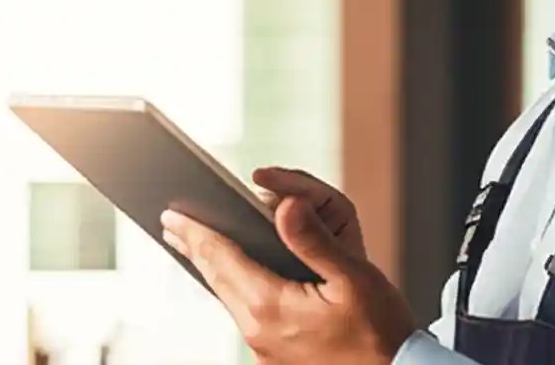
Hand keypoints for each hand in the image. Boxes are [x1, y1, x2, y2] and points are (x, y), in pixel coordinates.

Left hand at [161, 185, 413, 364]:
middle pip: (217, 279)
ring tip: (198, 247)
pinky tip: (236, 280)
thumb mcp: (354, 277)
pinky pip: (245, 315)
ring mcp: (264, 348)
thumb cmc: (381, 333)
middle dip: (195, 248)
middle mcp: (259, 330)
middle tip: (174, 225)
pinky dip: (233, 290)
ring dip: (212, 269)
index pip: (222, 258)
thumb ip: (314, 239)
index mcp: (271, 306)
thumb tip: (283, 206)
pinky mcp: (275, 357)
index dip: (197, 232)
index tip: (173, 215)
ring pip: (228, 298)